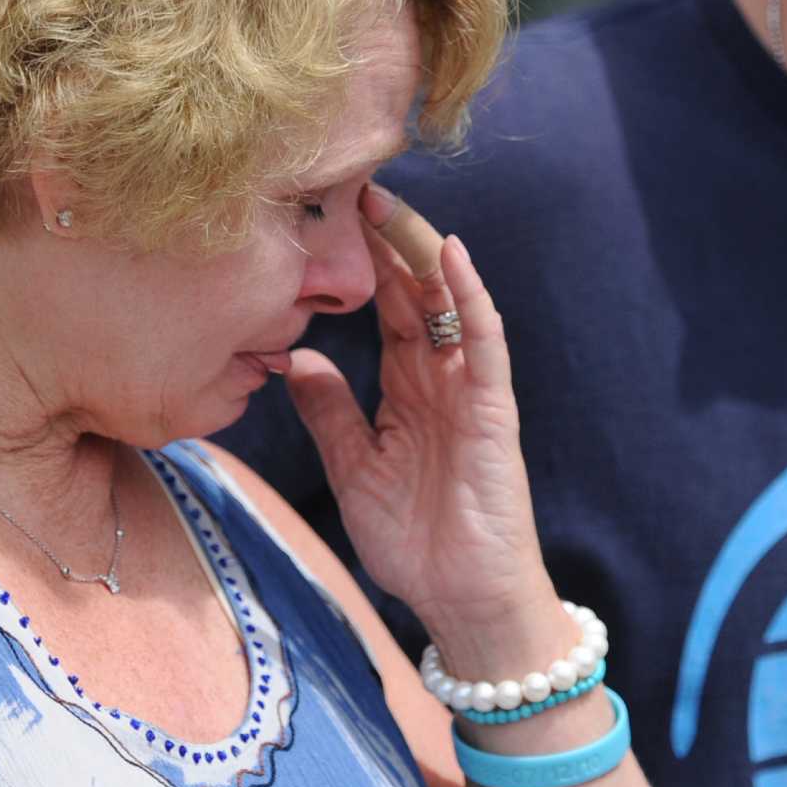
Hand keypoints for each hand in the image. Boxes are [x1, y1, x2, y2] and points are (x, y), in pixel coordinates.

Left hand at [284, 183, 557, 649]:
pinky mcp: (492, 406)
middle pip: (416, 291)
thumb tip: (294, 359)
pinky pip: (485, 340)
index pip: (387, 308)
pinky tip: (452, 255)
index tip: (330, 215)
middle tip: (355, 187)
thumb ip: (329, 412)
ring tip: (391, 206)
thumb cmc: (415, 540)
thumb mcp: (353, 467)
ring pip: (450, 302)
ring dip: (421, 251)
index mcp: (408, 388)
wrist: (462, 599)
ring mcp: (470, 387)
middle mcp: (441, 376)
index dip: (362, 262)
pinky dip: (472, 295)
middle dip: (387, 241)